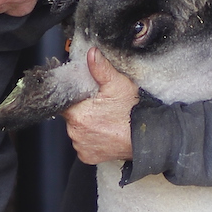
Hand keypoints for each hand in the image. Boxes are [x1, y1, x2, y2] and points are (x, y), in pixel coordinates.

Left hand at [62, 48, 137, 164]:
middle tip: (99, 106)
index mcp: (77, 114)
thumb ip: (101, 68)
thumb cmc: (133, 113)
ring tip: (103, 120)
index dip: (74, 96)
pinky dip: (90, 139)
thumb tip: (91, 53)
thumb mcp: (118, 85)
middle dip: (81, 110)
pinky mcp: (87, 157)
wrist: (146, 139)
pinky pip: (83, 145)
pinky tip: (103, 133)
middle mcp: (74, 133)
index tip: (85, 95)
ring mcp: (81, 147)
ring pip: (76, 130)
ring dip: (85, 125)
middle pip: (70, 116)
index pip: (64, 101)